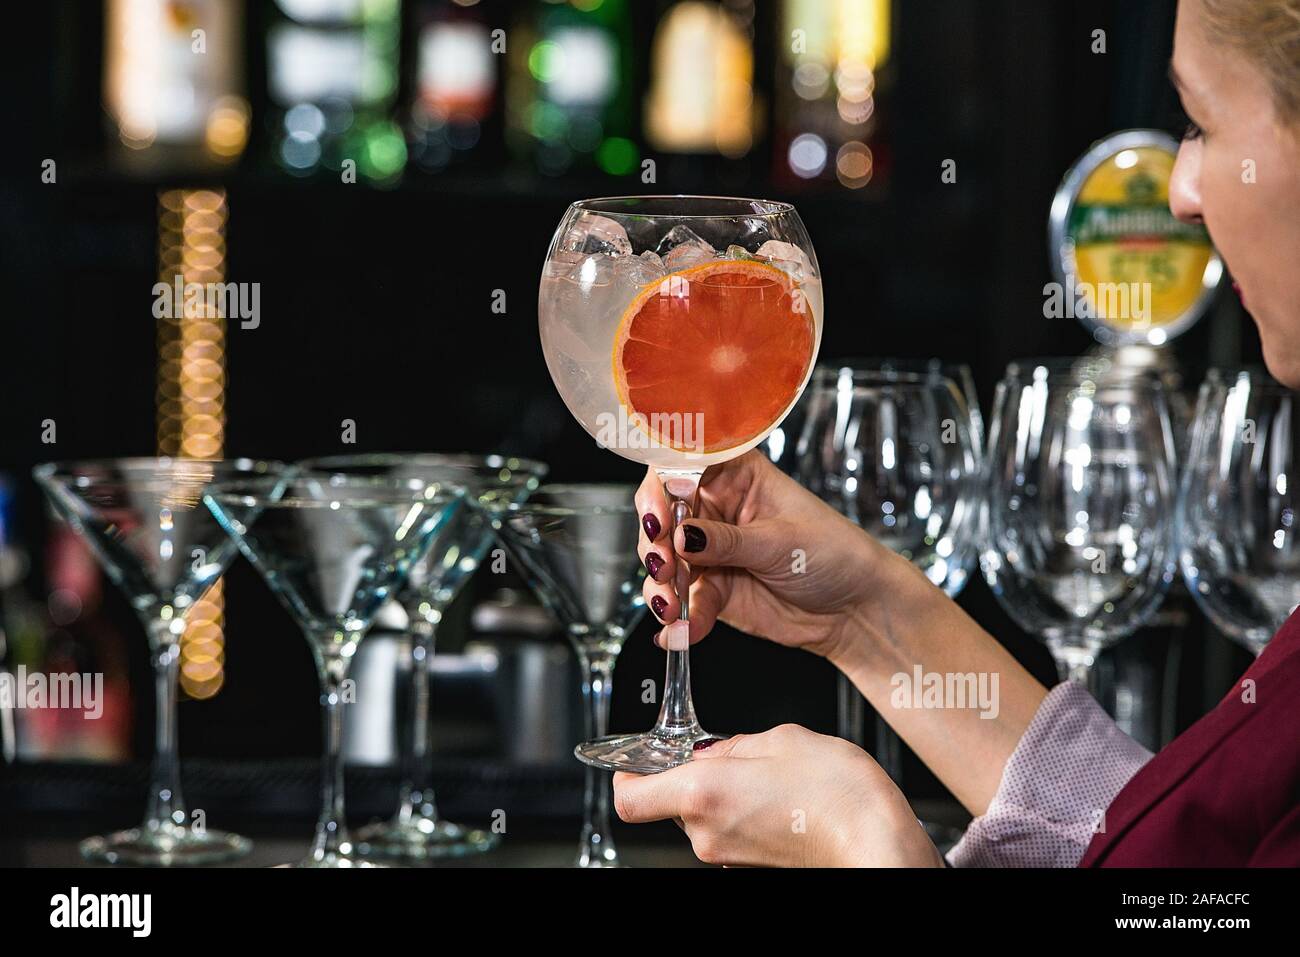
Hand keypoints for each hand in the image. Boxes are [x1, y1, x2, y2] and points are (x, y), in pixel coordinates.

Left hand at [613, 724, 942, 866]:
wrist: (878, 843)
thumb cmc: (838, 793)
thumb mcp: (783, 738)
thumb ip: (737, 743)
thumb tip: (717, 750)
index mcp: (702, 793)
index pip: (630, 798)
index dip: (627, 775)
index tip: (635, 759)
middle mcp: (706, 833)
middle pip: (672, 802)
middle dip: (696, 773)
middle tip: (736, 753)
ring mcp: (728, 855)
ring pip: (705, 815)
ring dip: (726, 792)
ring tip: (772, 775)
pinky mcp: (751, 865)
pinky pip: (732, 830)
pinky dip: (746, 811)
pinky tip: (783, 798)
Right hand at [636, 449, 894, 660]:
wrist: (854, 610)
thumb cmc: (834, 554)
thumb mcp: (781, 542)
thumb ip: (726, 541)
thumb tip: (680, 535)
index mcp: (736, 475)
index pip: (682, 467)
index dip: (662, 489)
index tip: (659, 517)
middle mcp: (716, 509)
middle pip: (662, 517)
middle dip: (655, 545)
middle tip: (666, 568)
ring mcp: (709, 551)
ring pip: (665, 562)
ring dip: (661, 588)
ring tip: (672, 608)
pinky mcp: (712, 590)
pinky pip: (682, 602)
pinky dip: (678, 620)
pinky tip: (680, 633)